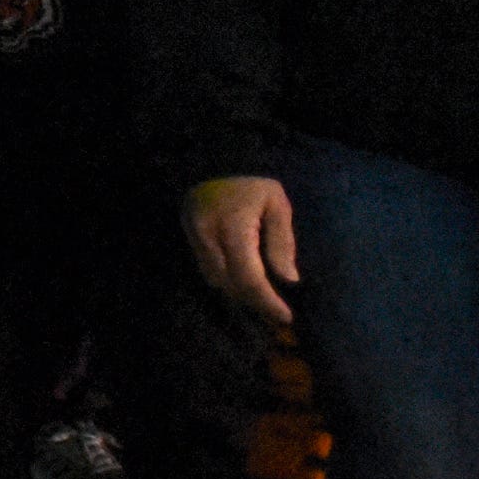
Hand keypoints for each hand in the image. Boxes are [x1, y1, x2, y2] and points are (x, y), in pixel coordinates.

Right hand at [187, 176, 299, 327]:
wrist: (211, 161)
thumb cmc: (251, 183)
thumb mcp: (277, 204)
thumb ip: (282, 241)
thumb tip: (288, 279)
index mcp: (234, 228)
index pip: (249, 277)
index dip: (267, 301)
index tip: (286, 316)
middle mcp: (209, 239)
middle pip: (231, 285)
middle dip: (256, 301)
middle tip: (278, 312)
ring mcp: (195, 240)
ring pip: (217, 281)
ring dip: (240, 293)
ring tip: (264, 298)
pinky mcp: (190, 240)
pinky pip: (209, 271)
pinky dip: (228, 280)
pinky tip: (244, 281)